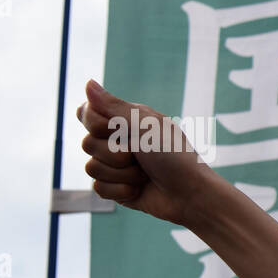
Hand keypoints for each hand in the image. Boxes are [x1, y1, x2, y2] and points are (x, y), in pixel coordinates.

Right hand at [76, 79, 220, 225]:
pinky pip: (98, 188)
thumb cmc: (173, 155)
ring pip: (91, 167)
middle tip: (140, 155)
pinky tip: (139, 189)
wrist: (190, 194)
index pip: (86, 113)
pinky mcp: (116, 188)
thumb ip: (112, 106)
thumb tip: (87, 83)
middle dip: (115, 153)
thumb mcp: (145, 125)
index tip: (117, 128)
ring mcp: (116, 166)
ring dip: (121, 173)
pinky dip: (121, 190)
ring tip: (144, 175)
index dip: (96, 123)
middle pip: (87, 143)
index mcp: (126, 120)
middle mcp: (118, 141)